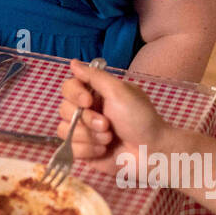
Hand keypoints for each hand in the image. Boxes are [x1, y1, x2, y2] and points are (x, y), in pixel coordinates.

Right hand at [56, 59, 168, 173]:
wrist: (151, 152)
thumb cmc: (140, 119)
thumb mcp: (119, 92)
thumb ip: (94, 76)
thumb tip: (73, 62)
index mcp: (95, 93)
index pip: (68, 87)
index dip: (74, 94)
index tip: (88, 101)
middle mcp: (87, 110)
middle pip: (64, 109)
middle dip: (86, 120)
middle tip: (107, 125)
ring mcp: (84, 131)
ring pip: (64, 130)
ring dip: (88, 136)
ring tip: (109, 140)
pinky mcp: (84, 150)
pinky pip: (70, 148)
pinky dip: (87, 150)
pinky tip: (103, 151)